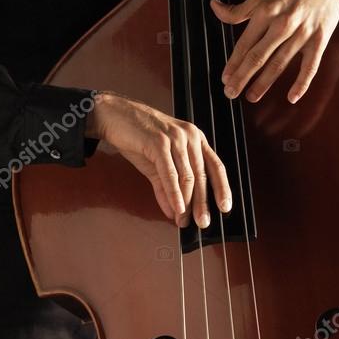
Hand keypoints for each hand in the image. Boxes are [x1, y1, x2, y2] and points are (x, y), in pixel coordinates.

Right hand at [85, 93, 231, 228]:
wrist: (114, 115)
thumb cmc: (138, 136)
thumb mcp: (156, 163)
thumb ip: (166, 187)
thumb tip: (174, 212)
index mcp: (195, 138)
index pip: (215, 166)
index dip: (222, 188)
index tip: (225, 208)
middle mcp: (190, 136)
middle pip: (203, 175)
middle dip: (203, 203)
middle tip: (203, 223)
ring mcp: (176, 138)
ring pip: (188, 177)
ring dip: (187, 203)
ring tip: (184, 220)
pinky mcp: (159, 142)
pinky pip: (170, 174)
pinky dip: (174, 194)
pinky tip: (176, 208)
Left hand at [210, 0, 338, 103]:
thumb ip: (238, 9)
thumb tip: (214, 7)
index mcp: (266, 12)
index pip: (245, 43)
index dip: (233, 63)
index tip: (225, 78)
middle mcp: (282, 24)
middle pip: (258, 56)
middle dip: (243, 77)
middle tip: (231, 93)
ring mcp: (302, 34)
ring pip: (280, 63)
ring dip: (264, 83)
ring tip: (252, 97)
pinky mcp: (319, 40)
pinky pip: (310, 66)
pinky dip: (301, 83)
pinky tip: (292, 97)